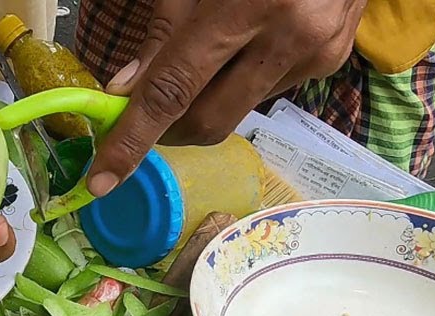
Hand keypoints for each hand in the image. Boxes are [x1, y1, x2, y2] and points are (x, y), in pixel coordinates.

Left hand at [85, 0, 366, 197]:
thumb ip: (163, 29)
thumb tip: (126, 91)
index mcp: (249, 5)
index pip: (174, 90)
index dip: (134, 138)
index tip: (103, 178)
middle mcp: (288, 37)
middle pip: (208, 120)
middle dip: (167, 130)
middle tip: (142, 117)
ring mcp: (316, 54)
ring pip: (238, 110)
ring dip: (207, 99)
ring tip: (209, 54)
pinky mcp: (331, 61)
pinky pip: (268, 91)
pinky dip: (242, 80)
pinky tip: (250, 41)